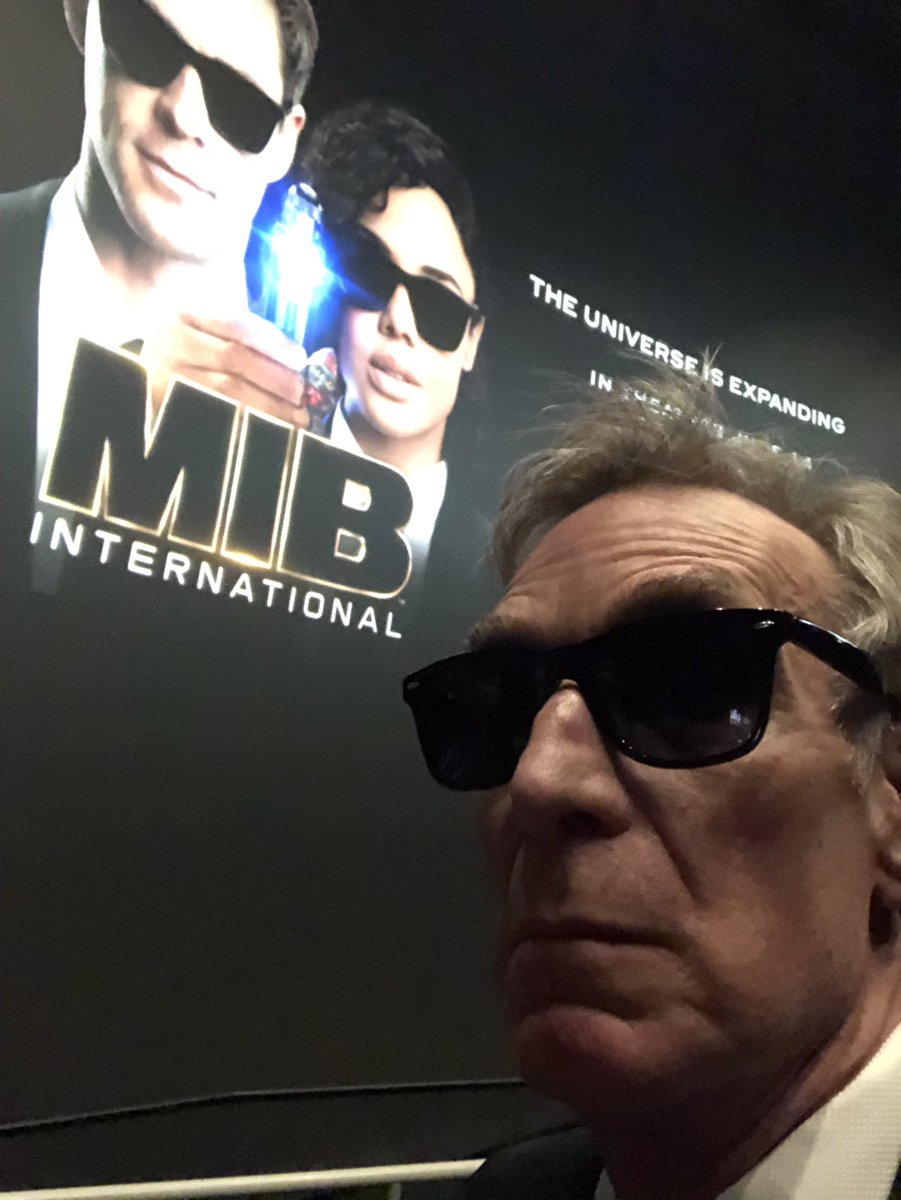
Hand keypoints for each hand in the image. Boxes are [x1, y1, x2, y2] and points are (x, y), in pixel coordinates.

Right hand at [142, 311, 311, 427]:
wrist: (144, 373)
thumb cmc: (191, 350)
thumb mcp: (210, 331)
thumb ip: (251, 338)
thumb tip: (311, 361)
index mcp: (184, 314)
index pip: (235, 324)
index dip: (273, 342)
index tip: (301, 359)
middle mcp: (170, 342)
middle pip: (233, 358)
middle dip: (276, 377)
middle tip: (305, 394)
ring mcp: (165, 376)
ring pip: (227, 391)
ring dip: (269, 406)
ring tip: (298, 417)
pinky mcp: (168, 407)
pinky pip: (218, 415)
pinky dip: (250, 422)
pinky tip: (275, 429)